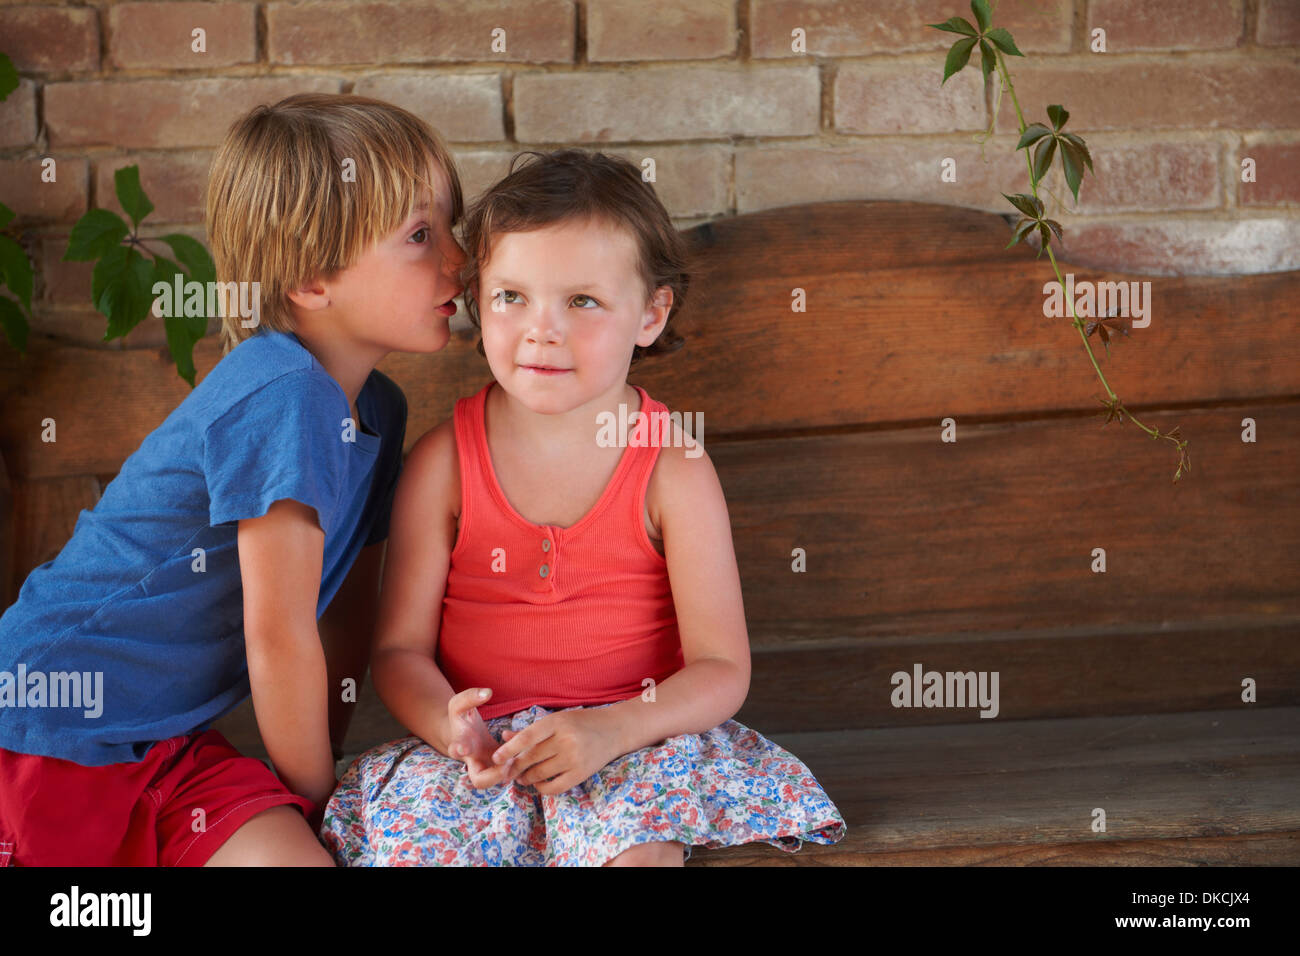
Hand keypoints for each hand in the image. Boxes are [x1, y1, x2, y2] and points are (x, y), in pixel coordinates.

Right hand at [446, 687, 515, 788]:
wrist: (463, 734)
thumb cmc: (460, 719)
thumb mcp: (458, 705)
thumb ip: (469, 697)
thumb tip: (487, 692)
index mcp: (460, 744)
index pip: (456, 750)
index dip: (459, 750)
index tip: (463, 749)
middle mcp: (473, 761)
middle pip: (479, 781)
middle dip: (493, 776)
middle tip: (505, 764)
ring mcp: (487, 766)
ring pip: (499, 779)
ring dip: (512, 769)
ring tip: (519, 756)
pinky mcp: (500, 765)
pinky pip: (512, 769)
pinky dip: (521, 759)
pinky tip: (525, 747)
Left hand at [488, 707, 620, 795]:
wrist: (615, 730)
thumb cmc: (581, 723)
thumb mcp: (557, 720)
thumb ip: (531, 730)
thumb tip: (504, 737)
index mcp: (558, 722)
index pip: (527, 737)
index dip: (509, 749)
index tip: (495, 758)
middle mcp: (566, 740)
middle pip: (531, 757)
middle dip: (514, 767)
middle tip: (505, 772)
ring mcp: (575, 758)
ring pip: (540, 773)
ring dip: (526, 777)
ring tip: (521, 777)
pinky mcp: (581, 774)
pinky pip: (554, 787)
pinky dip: (541, 788)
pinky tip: (538, 783)